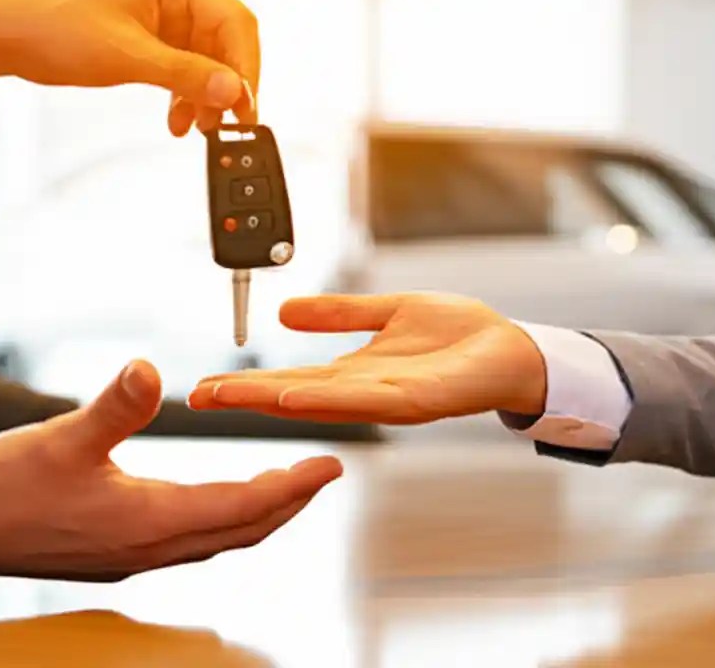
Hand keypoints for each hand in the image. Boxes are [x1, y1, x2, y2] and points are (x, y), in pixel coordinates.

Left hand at [0, 0, 258, 135]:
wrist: (9, 36)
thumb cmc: (55, 29)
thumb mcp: (128, 57)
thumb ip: (187, 75)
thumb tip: (235, 92)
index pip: (234, 21)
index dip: (245, 68)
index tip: (246, 107)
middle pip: (225, 41)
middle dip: (225, 86)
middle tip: (226, 124)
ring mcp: (164, 11)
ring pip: (207, 59)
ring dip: (204, 95)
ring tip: (197, 127)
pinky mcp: (151, 33)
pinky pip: (184, 65)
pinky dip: (184, 93)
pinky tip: (178, 118)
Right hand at [0, 359, 341, 581]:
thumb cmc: (7, 490)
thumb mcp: (63, 437)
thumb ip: (113, 406)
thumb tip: (148, 369)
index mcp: (149, 521)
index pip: (243, 505)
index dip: (292, 486)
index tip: (329, 466)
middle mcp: (151, 548)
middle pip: (241, 531)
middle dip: (286, 503)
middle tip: (318, 476)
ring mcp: (135, 556)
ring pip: (217, 539)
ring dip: (255, 514)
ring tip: (281, 487)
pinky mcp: (117, 554)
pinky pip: (189, 541)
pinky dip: (219, 520)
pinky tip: (212, 503)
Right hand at [187, 293, 548, 423]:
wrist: (514, 350)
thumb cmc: (459, 336)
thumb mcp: (388, 312)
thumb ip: (340, 314)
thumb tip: (287, 313)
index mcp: (354, 374)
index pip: (287, 380)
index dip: (246, 383)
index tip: (206, 385)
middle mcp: (365, 392)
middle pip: (294, 396)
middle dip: (246, 397)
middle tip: (200, 397)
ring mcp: (390, 399)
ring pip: (323, 402)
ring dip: (277, 400)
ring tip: (238, 397)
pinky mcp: (419, 399)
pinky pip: (367, 400)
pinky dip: (328, 399)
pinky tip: (297, 397)